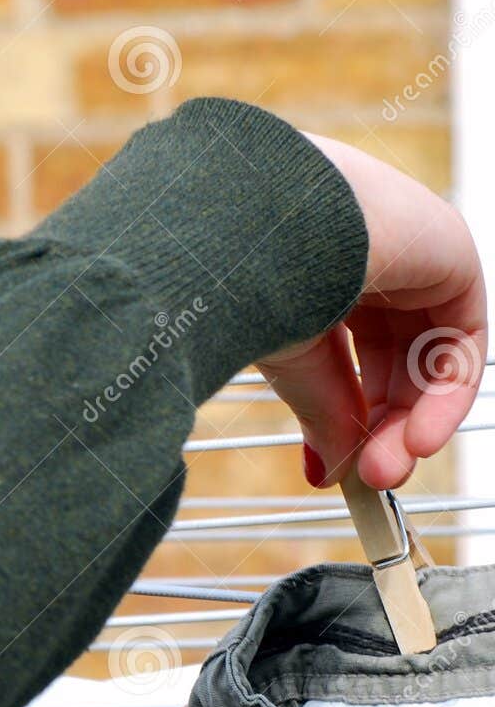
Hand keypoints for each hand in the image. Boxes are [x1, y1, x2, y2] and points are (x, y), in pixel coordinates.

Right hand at [258, 133, 485, 490]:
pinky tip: (419, 436)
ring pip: (427, 353)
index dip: (341, 411)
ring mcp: (410, 249)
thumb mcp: (287, 359)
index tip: (326, 467)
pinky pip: (461, 338)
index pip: (344, 350)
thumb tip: (336, 464)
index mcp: (310, 264)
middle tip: (367, 477)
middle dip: (382, 425)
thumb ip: (323, 407)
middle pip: (392, 358)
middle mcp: (364, 252)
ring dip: (411, 421)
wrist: (262, 230)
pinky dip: (446, 394)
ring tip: (387, 467)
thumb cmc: (246, 275)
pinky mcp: (451, 254)